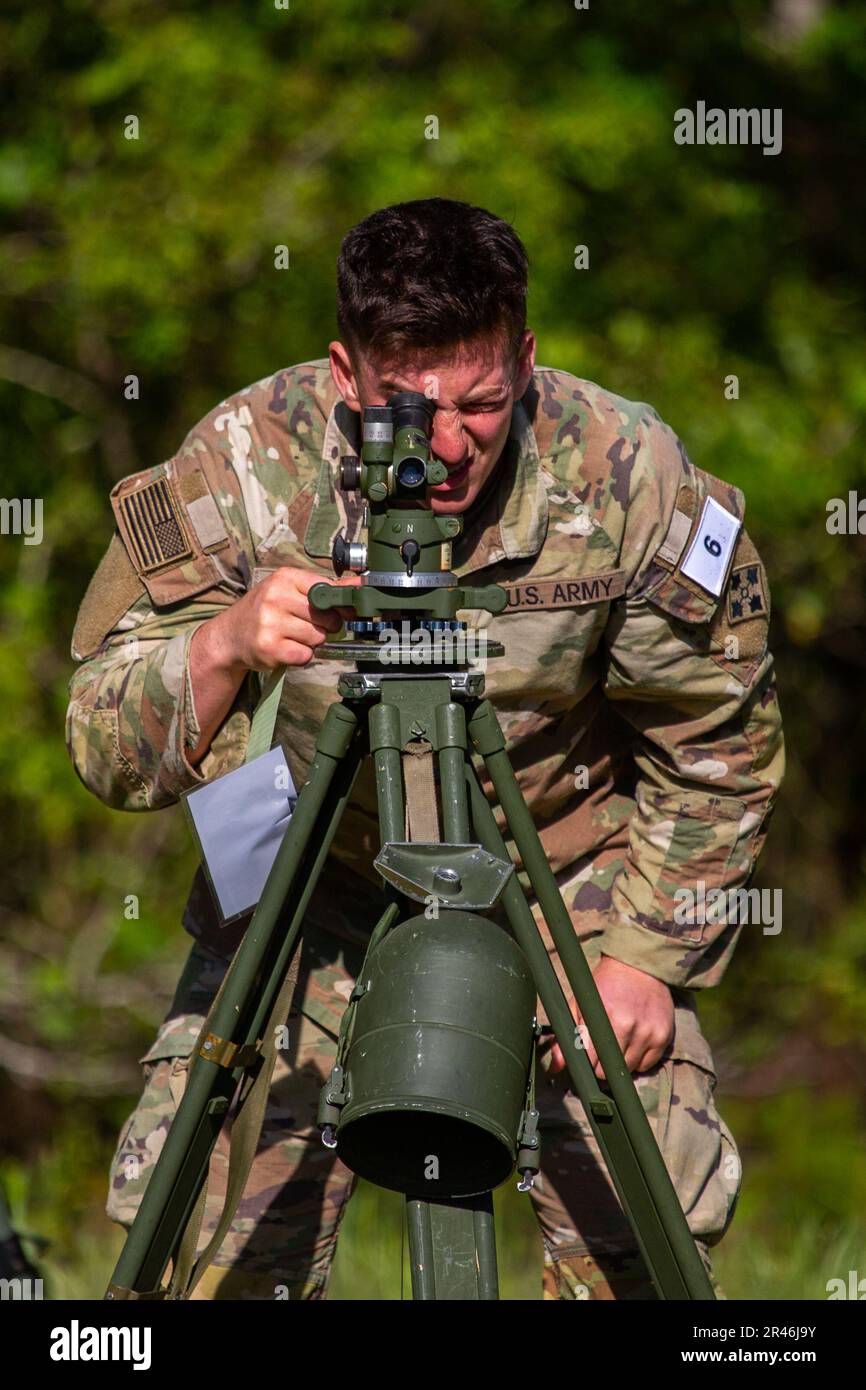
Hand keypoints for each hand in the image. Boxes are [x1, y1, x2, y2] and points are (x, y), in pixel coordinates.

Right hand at [198, 566, 361, 673]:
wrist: (230, 636)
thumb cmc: (266, 610)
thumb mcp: (290, 590)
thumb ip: (325, 589)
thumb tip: (361, 585)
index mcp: (284, 578)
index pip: (328, 590)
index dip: (340, 605)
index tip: (344, 611)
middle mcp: (275, 598)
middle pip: (327, 617)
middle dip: (325, 626)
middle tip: (306, 625)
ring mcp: (270, 623)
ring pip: (318, 637)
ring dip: (312, 642)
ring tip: (292, 636)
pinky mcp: (269, 648)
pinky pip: (306, 655)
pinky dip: (301, 656)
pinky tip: (286, 648)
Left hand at [544, 956, 674, 1079]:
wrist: (639, 967)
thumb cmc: (605, 985)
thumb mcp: (580, 1003)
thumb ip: (567, 1036)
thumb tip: (556, 1066)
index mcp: (602, 1016)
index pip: (591, 1061)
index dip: (586, 1064)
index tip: (585, 1058)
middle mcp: (627, 1026)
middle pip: (609, 1071)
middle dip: (602, 1066)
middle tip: (601, 1050)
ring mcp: (648, 1032)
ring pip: (628, 1070)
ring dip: (620, 1064)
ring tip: (617, 1043)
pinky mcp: (664, 1036)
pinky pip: (648, 1065)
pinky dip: (639, 1060)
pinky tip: (633, 1042)